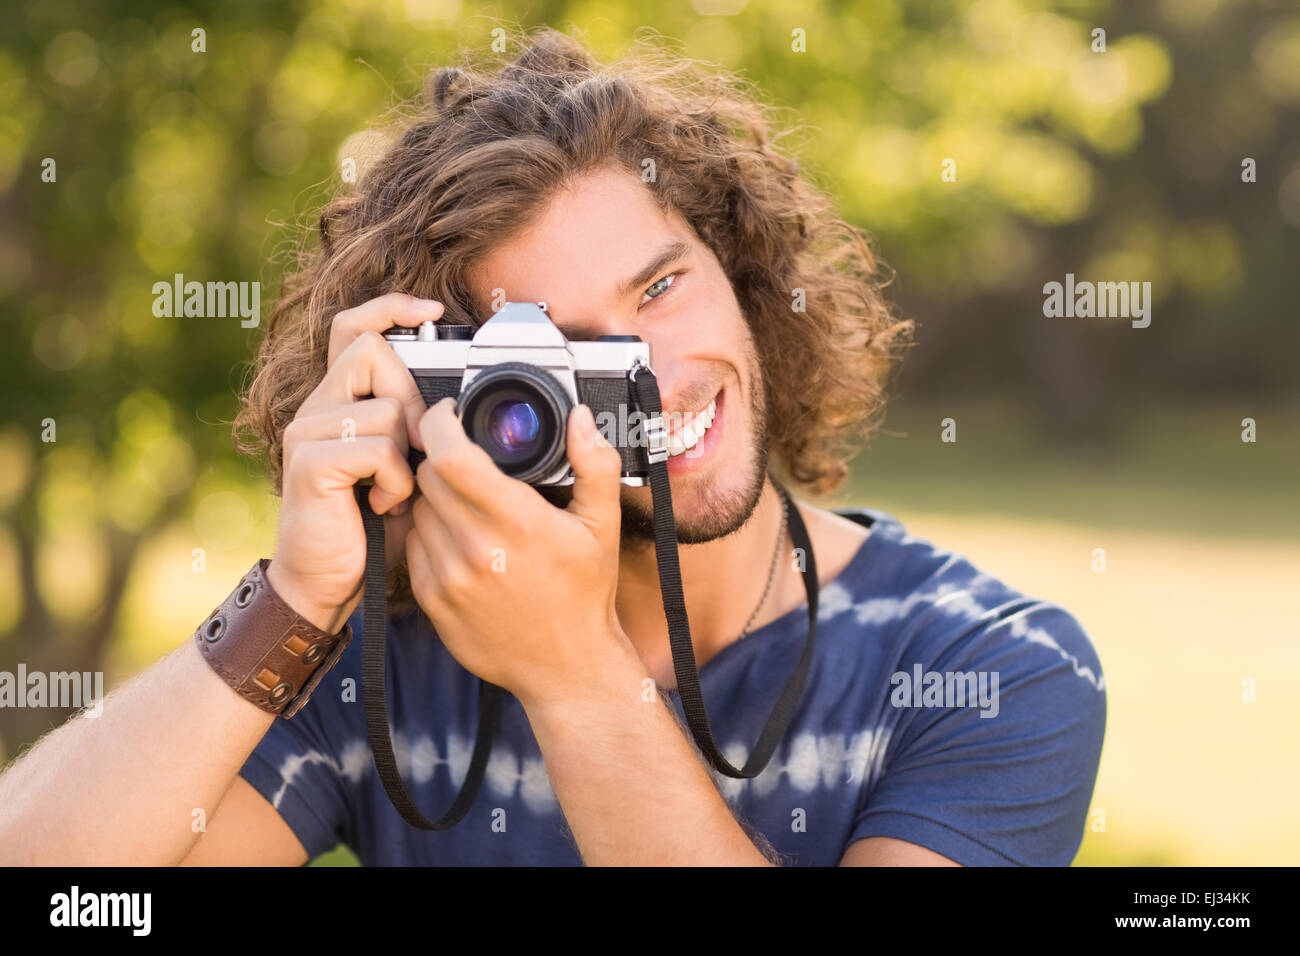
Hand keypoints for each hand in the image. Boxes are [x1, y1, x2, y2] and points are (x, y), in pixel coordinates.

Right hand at [266, 293, 442, 631]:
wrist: (325, 586)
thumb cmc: (370, 531)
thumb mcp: (407, 472)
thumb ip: (421, 433)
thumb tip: (459, 405)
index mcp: (340, 402)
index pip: (355, 327)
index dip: (391, 308)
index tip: (433, 311)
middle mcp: (317, 407)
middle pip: (374, 351)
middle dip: (413, 399)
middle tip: (416, 452)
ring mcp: (308, 432)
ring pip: (386, 406)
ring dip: (407, 456)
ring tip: (394, 492)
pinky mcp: (310, 462)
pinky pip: (378, 448)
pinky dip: (395, 482)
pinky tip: (381, 506)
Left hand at [405, 398, 633, 706]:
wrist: (566, 667)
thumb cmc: (584, 595)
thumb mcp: (602, 527)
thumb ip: (595, 466)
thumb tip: (583, 419)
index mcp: (517, 523)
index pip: (452, 456)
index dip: (441, 424)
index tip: (449, 414)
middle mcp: (477, 550)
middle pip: (428, 476)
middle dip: (442, 458)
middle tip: (463, 459)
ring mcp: (449, 578)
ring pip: (417, 510)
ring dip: (434, 498)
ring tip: (466, 504)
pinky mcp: (432, 601)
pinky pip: (413, 547)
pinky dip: (429, 534)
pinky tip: (458, 540)